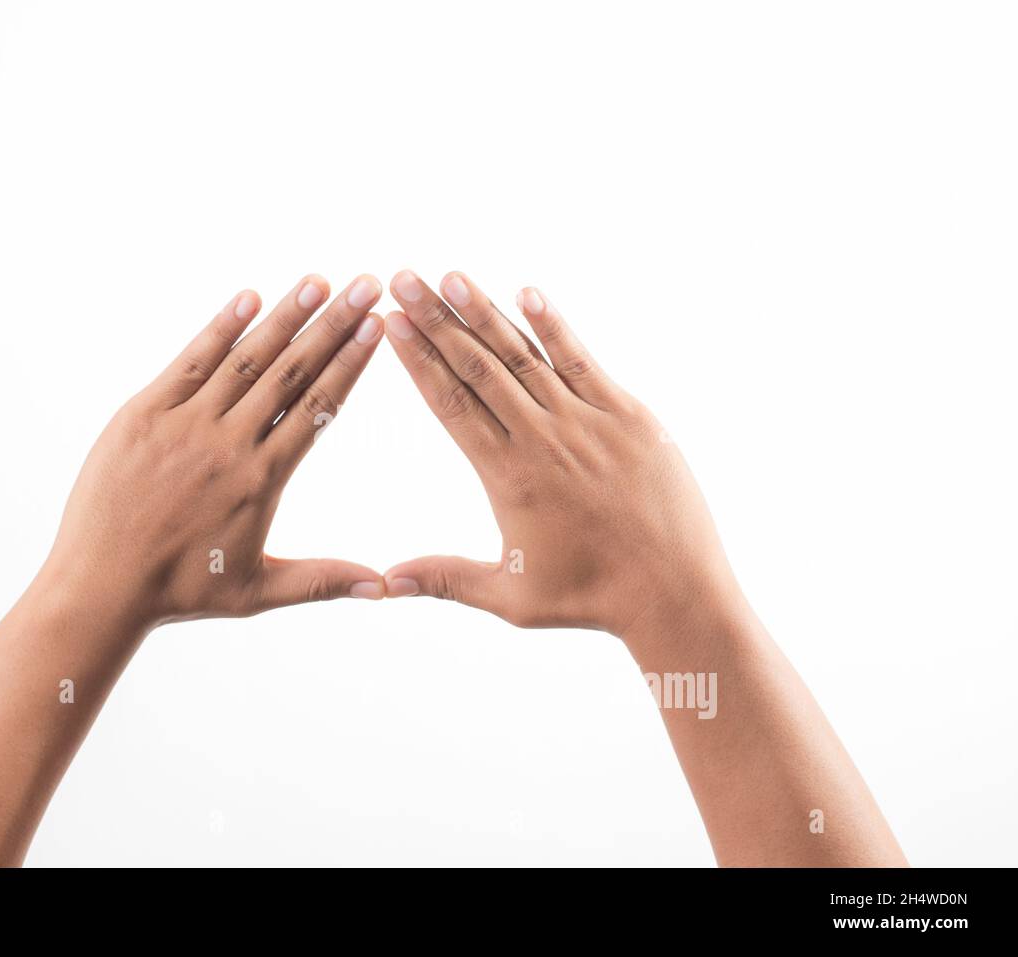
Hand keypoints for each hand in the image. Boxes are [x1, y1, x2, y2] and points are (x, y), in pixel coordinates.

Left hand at [40, 273, 386, 634]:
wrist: (100, 586)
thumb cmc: (181, 593)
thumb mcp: (258, 592)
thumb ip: (323, 581)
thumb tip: (384, 588)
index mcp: (261, 480)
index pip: (318, 408)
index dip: (350, 363)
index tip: (377, 327)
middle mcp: (228, 444)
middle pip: (291, 372)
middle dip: (332, 325)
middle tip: (365, 285)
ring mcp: (185, 424)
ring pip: (245, 359)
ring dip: (284, 317)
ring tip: (318, 282)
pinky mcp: (143, 414)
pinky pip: (189, 362)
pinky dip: (220, 328)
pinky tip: (248, 297)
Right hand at [381, 270, 740, 638]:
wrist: (674, 592)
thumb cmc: (589, 599)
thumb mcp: (509, 596)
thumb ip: (445, 579)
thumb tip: (383, 582)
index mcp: (508, 476)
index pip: (450, 402)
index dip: (417, 359)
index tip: (390, 323)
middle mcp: (542, 440)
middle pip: (477, 367)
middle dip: (436, 320)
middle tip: (403, 279)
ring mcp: (587, 422)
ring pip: (524, 356)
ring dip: (485, 313)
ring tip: (451, 277)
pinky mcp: (628, 416)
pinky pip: (583, 361)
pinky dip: (555, 327)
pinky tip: (528, 293)